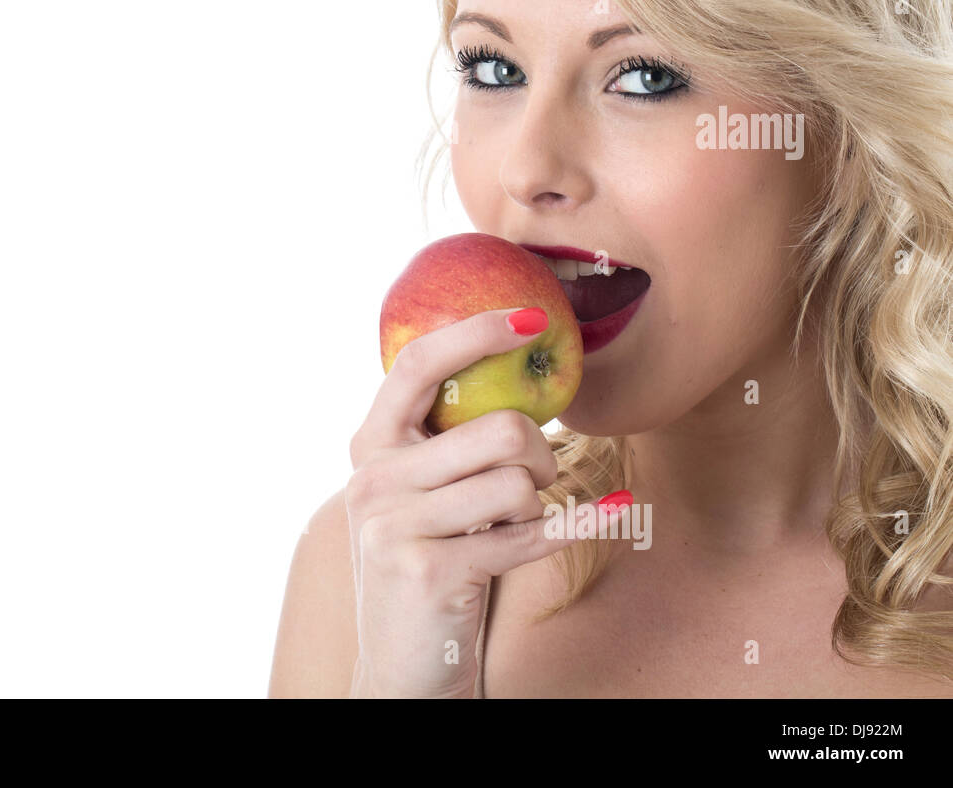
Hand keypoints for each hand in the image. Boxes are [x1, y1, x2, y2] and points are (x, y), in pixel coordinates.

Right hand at [346, 306, 596, 697]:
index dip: (475, 332)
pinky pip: (529, 533)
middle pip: (496, 427)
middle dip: (539, 453)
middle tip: (535, 478)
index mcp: (370, 444)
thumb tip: (519, 367)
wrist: (402, 662)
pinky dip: (575, 526)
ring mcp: (396, 525)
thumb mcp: (418, 491)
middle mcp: (373, 478)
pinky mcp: (431, 570)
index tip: (533, 318)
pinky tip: (610, 514)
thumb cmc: (429, 558)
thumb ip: (444, 439)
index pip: (418, 363)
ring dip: (538, 504)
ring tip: (514, 524)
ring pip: (517, 482)